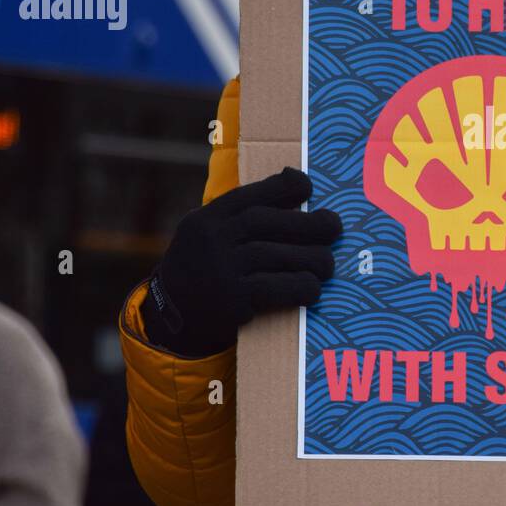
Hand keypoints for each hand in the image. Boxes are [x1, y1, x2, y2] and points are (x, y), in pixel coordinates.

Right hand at [142, 167, 341, 358]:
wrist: (170, 319)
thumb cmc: (205, 271)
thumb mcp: (209, 236)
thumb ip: (240, 220)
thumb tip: (298, 196)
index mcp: (207, 218)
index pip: (248, 196)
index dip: (282, 187)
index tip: (308, 186)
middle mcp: (210, 239)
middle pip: (265, 222)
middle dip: (307, 223)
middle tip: (335, 226)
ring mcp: (218, 270)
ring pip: (275, 255)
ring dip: (311, 258)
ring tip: (328, 264)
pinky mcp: (229, 301)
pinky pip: (274, 288)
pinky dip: (300, 286)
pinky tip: (312, 289)